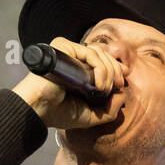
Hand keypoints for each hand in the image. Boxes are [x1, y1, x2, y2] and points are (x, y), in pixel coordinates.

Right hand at [13, 35, 128, 128]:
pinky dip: (101, 70)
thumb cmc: (60, 113)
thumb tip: (123, 95)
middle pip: (104, 54)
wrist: (40, 111)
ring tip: (104, 89)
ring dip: (109, 72)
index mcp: (79, 68)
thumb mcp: (91, 115)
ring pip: (100, 53)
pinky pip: (91, 54)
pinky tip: (99, 85)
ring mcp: (69, 52)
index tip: (122, 82)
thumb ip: (109, 110)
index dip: (116, 67)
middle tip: (118, 86)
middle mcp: (74, 57)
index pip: (103, 59)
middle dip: (116, 71)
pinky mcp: (64, 48)